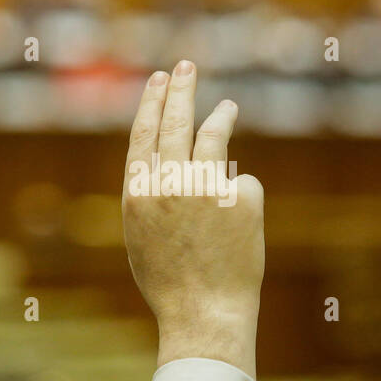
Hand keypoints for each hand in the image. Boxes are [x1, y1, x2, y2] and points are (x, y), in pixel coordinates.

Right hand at [121, 60, 264, 379]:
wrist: (204, 313)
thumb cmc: (170, 283)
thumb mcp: (143, 237)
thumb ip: (152, 196)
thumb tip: (177, 161)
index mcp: (139, 193)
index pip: (145, 134)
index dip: (153, 104)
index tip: (161, 80)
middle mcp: (170, 183)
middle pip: (176, 122)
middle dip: (182, 89)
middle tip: (187, 68)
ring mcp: (206, 187)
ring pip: (213, 138)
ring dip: (219, 118)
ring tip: (227, 108)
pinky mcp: (241, 197)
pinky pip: (240, 186)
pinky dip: (238, 200)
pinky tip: (235, 230)